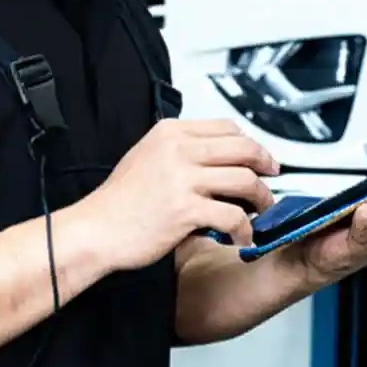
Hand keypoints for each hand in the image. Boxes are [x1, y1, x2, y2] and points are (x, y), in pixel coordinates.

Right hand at [78, 119, 278, 271]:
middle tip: (271, 181)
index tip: (259, 159)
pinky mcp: (186, 209)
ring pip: (244, 180)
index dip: (250, 144)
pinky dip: (245, 229)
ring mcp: (182, 179)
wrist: (95, 230)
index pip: (226, 128)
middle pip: (243, 148)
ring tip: (261, 213)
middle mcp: (178, 150)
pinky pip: (233, 215)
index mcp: (170, 133)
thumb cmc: (118, 202)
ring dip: (261, 199)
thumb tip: (217, 157)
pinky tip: (243, 238)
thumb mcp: (146, 157)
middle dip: (265, 166)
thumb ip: (180, 151)